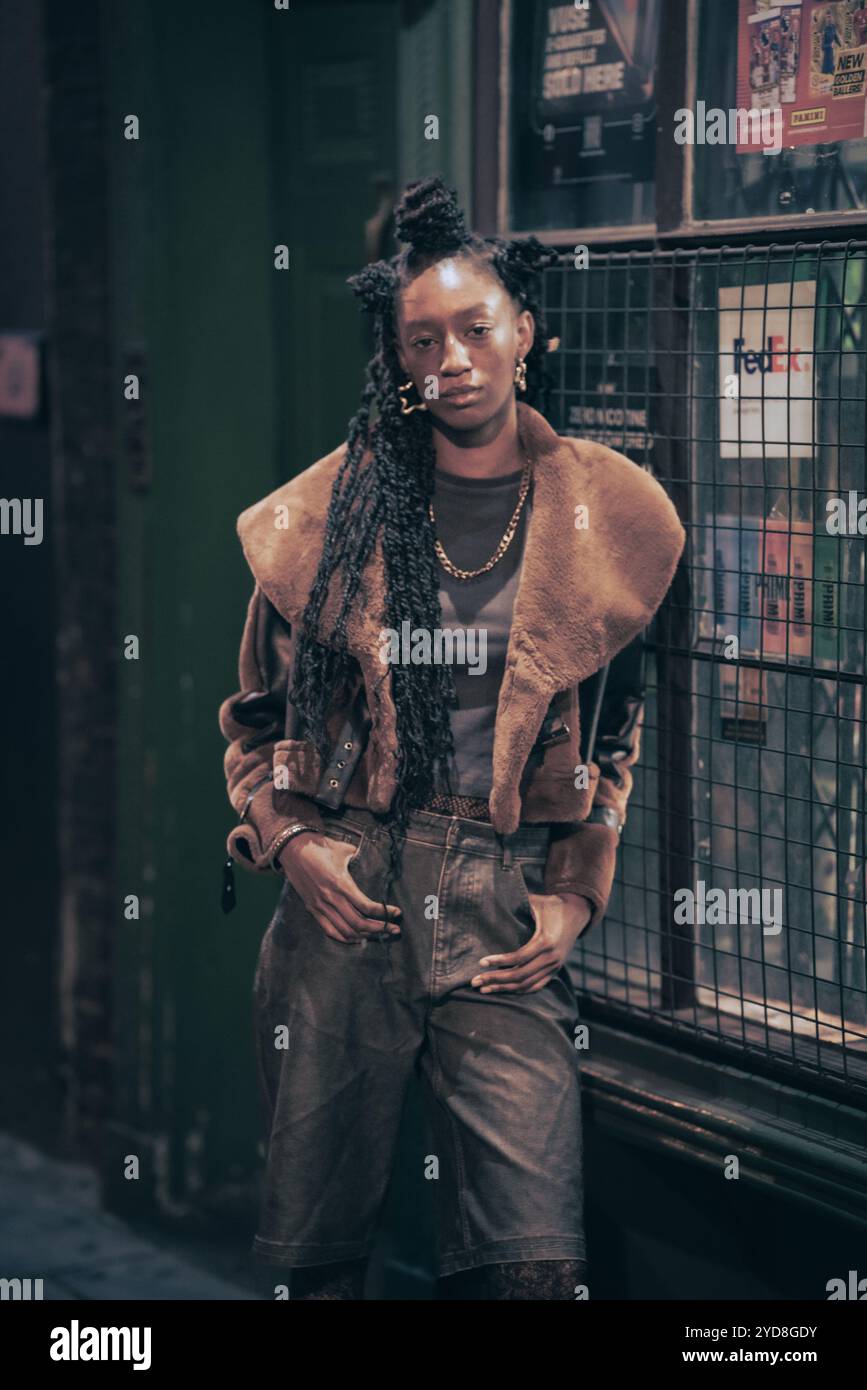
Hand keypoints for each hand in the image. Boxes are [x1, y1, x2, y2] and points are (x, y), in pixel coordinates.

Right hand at [278, 833, 401, 944]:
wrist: (294, 850)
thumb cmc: (321, 847)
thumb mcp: (344, 850)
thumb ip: (361, 857)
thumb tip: (377, 858)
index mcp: (341, 883)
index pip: (366, 907)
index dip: (384, 913)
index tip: (397, 912)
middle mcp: (331, 898)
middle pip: (359, 923)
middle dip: (380, 928)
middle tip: (395, 928)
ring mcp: (320, 906)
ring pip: (346, 931)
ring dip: (366, 936)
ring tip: (380, 934)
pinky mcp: (313, 910)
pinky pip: (330, 931)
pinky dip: (346, 938)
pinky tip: (358, 938)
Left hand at [470, 892, 592, 994]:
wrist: (577, 912)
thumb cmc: (552, 905)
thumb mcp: (535, 901)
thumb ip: (517, 902)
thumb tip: (492, 896)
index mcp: (546, 941)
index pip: (519, 958)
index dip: (499, 962)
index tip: (481, 962)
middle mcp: (552, 957)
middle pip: (520, 975)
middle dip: (496, 979)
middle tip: (475, 981)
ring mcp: (555, 966)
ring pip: (526, 985)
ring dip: (503, 988)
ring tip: (483, 988)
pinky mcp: (555, 970)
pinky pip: (536, 986)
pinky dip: (519, 990)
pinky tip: (502, 990)